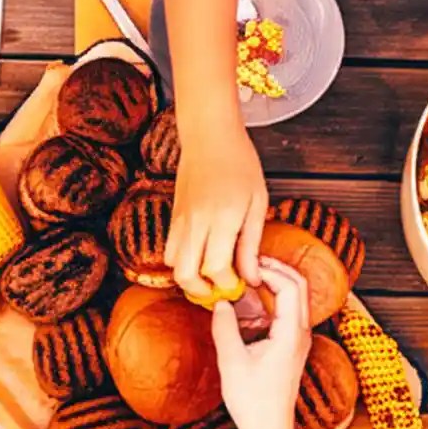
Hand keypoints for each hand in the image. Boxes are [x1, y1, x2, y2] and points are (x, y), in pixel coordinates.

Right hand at [165, 122, 268, 300]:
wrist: (209, 136)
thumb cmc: (240, 164)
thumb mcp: (257, 203)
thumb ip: (251, 244)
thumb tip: (251, 278)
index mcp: (224, 218)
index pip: (217, 268)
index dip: (228, 285)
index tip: (241, 286)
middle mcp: (197, 222)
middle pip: (187, 275)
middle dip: (203, 292)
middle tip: (221, 291)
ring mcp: (180, 220)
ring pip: (174, 266)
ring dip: (190, 278)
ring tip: (210, 276)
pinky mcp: (172, 217)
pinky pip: (170, 250)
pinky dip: (182, 262)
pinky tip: (200, 258)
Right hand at [210, 257, 310, 428]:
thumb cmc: (253, 402)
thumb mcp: (232, 361)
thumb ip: (225, 326)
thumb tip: (220, 301)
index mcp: (291, 334)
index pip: (290, 286)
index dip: (270, 270)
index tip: (246, 267)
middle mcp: (301, 333)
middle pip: (299, 286)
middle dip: (276, 269)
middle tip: (250, 262)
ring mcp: (298, 340)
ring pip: (296, 298)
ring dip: (275, 283)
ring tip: (248, 277)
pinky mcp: (292, 347)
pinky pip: (288, 313)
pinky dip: (272, 300)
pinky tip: (249, 304)